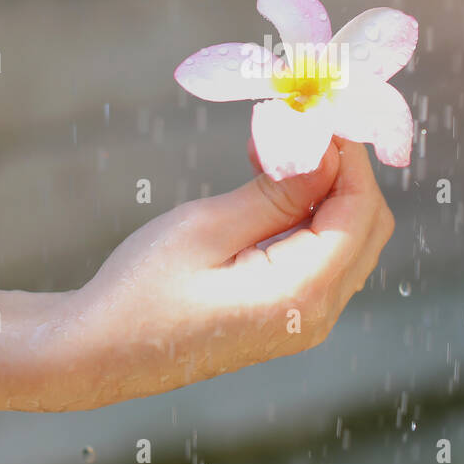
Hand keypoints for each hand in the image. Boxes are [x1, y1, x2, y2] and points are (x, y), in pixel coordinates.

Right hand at [51, 137, 394, 408]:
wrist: (97, 354)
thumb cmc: (139, 291)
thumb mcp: (207, 227)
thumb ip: (278, 192)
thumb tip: (329, 151)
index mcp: (301, 294)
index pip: (360, 210)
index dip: (350, 153)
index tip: (322, 109)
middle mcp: (316, 315)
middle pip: (367, 225)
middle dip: (344, 168)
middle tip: (300, 122)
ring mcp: (305, 322)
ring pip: (349, 240)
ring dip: (325, 189)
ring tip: (274, 148)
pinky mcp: (288, 317)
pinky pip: (323, 257)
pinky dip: (310, 215)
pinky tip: (271, 185)